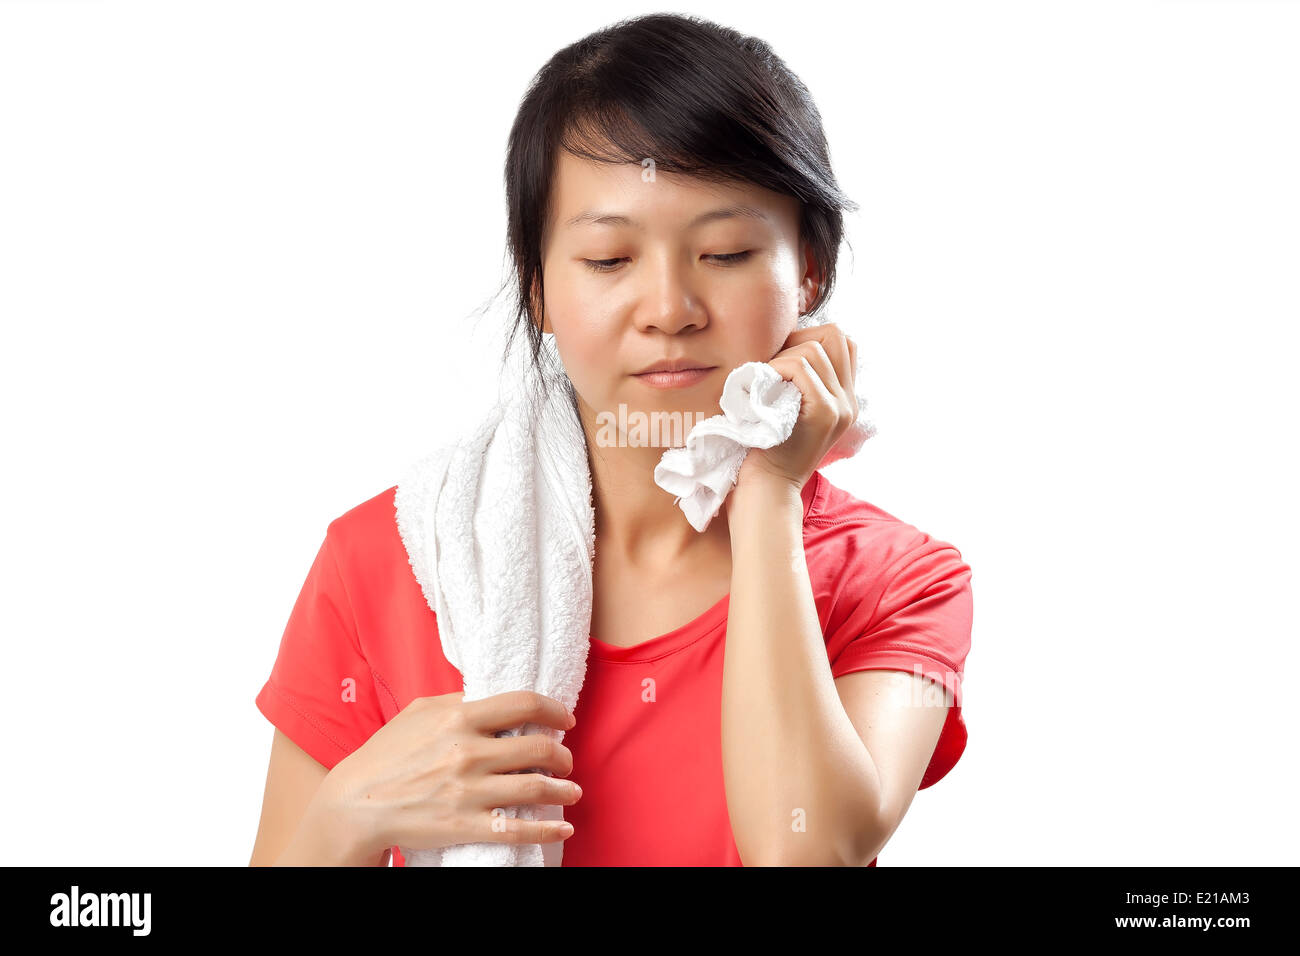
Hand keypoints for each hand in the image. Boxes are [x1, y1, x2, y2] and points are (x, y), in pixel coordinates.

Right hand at [317, 690, 581, 858]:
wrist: (354, 804)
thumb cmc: (386, 755)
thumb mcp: (419, 712)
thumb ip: (459, 701)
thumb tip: (493, 697)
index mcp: (458, 717)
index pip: (524, 704)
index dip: (554, 710)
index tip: (564, 720)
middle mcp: (467, 752)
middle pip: (538, 748)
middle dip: (562, 756)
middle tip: (565, 760)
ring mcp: (467, 790)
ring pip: (535, 788)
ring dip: (563, 791)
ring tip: (571, 791)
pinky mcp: (464, 825)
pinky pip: (517, 828)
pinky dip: (547, 829)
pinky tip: (561, 827)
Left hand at [735, 322, 859, 493]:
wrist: (768, 489)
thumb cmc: (767, 450)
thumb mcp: (789, 414)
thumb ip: (799, 386)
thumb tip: (784, 345)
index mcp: (844, 401)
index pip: (844, 344)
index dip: (811, 339)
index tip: (782, 358)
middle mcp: (849, 402)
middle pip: (836, 336)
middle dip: (799, 339)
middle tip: (772, 363)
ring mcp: (840, 407)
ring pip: (816, 349)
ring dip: (783, 356)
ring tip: (765, 380)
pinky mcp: (825, 412)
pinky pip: (800, 366)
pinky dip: (776, 367)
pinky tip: (762, 387)